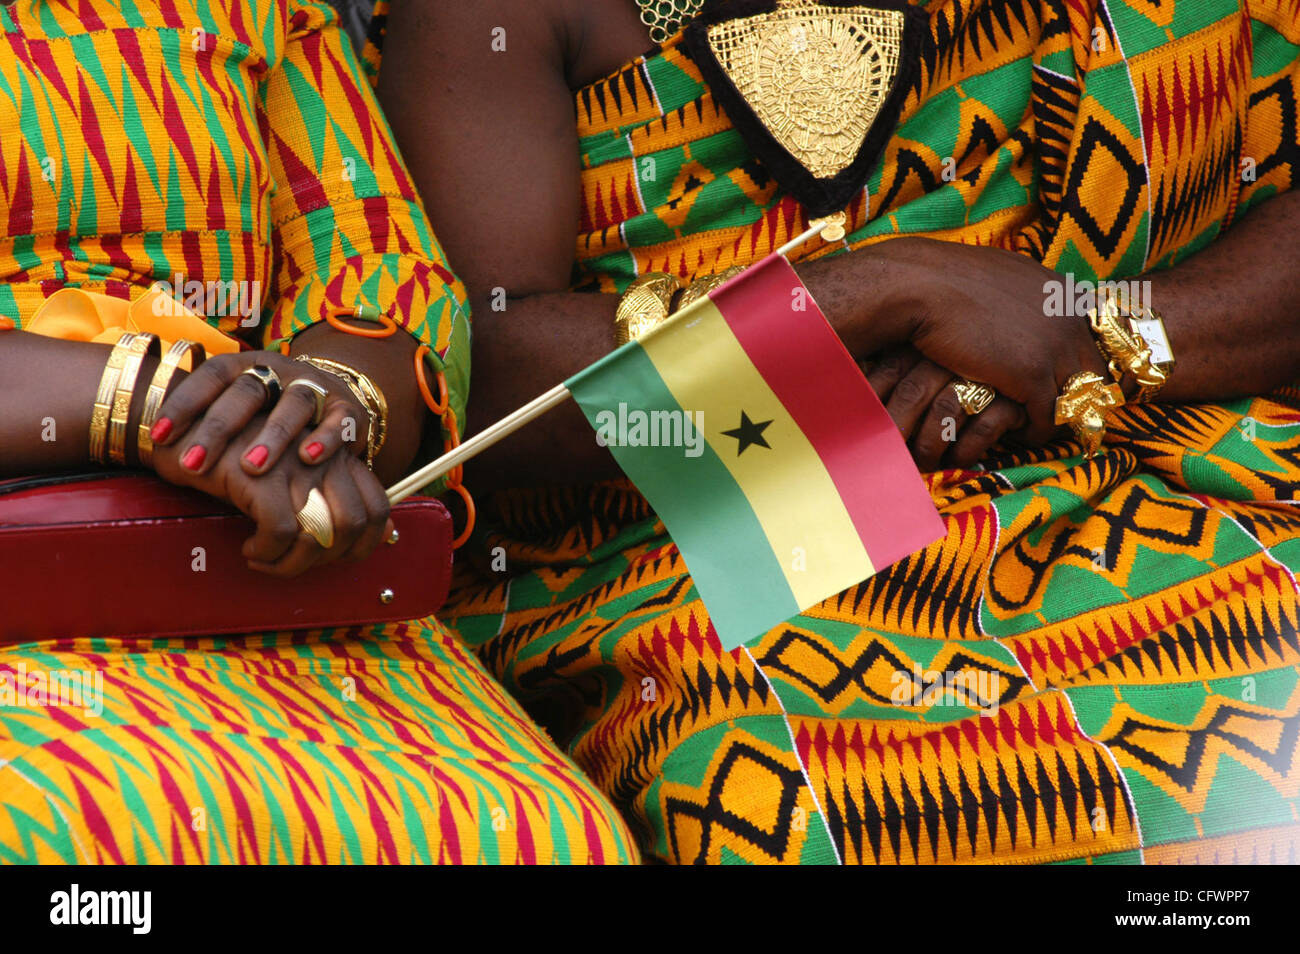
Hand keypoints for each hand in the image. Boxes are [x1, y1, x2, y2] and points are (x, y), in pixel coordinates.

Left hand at [151, 351, 366, 477]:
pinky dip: (326, 439)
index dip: (183, 403)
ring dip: (272, 436)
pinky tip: (309, 460)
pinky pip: (339, 420)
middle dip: (219, 428)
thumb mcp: (238, 410)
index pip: (210, 375)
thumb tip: (150, 450)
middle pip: (247, 391)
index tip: (156, 436)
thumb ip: (206, 422)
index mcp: (245, 366)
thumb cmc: (269, 416)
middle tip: (193, 463)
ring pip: (293, 405)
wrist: (331, 400)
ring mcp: (315, 386)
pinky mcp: (347, 408)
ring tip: (251, 467)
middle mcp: (279, 370)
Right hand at [151, 413, 391, 576]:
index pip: (377, 508)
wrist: (182, 432)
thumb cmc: (237, 462)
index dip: (363, 546)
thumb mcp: (287, 481)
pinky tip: (250, 550)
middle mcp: (324, 458)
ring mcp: (295, 464)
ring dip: (292, 563)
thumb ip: (324, 502)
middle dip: (326, 560)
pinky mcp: (263, 474)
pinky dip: (268, 552)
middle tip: (293, 565)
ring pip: (320, 533)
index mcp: (338, 458)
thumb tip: (365, 539)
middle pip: (354, 525)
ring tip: (266, 561)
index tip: (335, 562)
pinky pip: (283, 531)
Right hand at [850, 238, 1110, 446]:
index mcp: (1065, 292)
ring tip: (1038, 426)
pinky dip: (1034, 430)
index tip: (1068, 380)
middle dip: (1079, 394)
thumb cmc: (948, 279)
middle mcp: (1071, 318)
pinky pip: (1047, 416)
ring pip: (1076, 397)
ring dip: (1057, 415)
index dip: (1081, 362)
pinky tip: (1017, 433)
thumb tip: (1021, 302)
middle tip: (1058, 411)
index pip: (1097, 336)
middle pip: (1095, 369)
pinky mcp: (1032, 376)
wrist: (925, 286)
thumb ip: (1024, 292)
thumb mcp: (1002, 275)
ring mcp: (1055, 347)